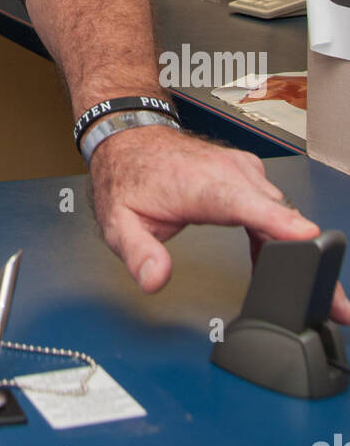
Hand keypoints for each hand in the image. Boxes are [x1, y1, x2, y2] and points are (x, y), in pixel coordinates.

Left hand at [88, 126, 349, 324]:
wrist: (130, 139)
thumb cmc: (128, 177)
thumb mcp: (118, 222)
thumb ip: (138, 253)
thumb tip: (155, 278)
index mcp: (202, 184)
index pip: (247, 203)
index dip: (279, 222)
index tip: (307, 237)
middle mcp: (230, 174)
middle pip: (281, 215)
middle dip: (309, 260)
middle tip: (334, 305)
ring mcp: (243, 173)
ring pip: (285, 213)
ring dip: (303, 252)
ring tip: (323, 296)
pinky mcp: (248, 178)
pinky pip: (276, 209)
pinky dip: (285, 237)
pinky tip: (280, 266)